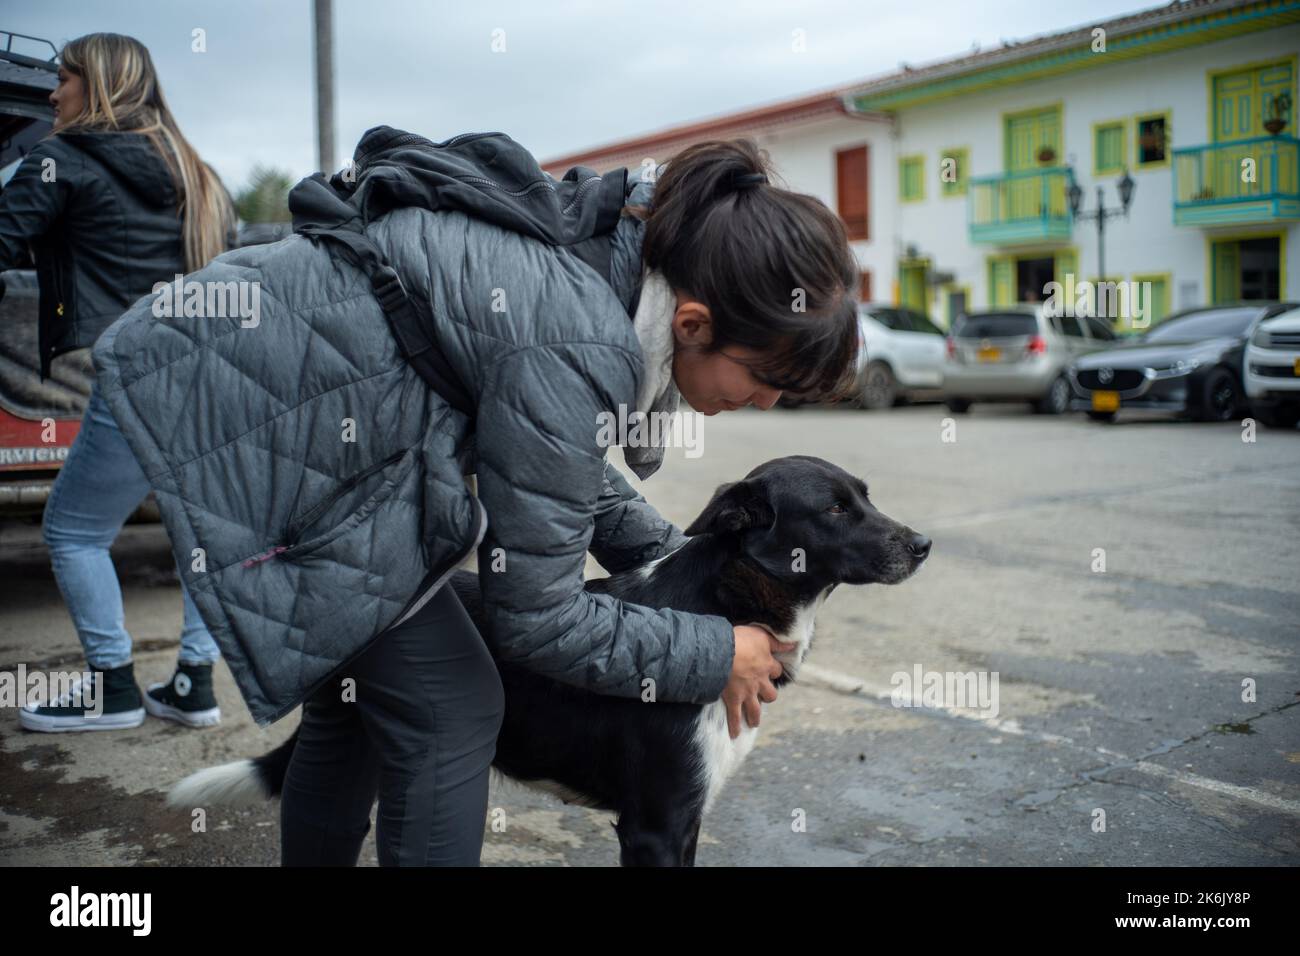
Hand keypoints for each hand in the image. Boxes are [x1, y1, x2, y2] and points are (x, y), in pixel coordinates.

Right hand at [722, 625, 796, 739]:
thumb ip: (777, 642)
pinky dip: (734, 726)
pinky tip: (735, 734)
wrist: (721, 653)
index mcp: (767, 665)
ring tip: (753, 722)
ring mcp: (747, 693)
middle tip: (763, 697)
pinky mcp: (733, 699)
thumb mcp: (761, 635)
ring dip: (755, 717)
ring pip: (755, 709)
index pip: (776, 670)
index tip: (770, 670)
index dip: (774, 670)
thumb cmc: (740, 640)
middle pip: (770, 694)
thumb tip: (793, 644)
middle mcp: (760, 682)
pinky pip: (735, 716)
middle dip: (768, 696)